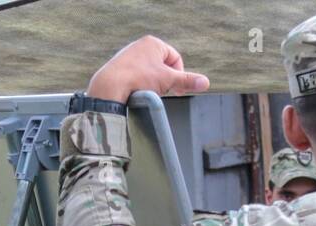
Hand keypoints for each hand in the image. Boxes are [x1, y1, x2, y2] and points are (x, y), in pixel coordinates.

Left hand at [86, 35, 210, 102]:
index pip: (176, 58)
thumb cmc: (138, 79)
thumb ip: (187, 81)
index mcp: (153, 43)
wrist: (110, 87)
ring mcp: (128, 56)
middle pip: (163, 66)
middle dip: (164, 80)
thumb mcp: (168, 80)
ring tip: (146, 91)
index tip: (176, 88)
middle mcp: (140, 46)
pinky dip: (140, 85)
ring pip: (150, 73)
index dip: (179, 75)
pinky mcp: (120, 68)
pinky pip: (136, 77)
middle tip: (160, 90)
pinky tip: (136, 92)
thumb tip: (205, 82)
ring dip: (153, 84)